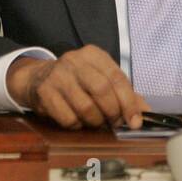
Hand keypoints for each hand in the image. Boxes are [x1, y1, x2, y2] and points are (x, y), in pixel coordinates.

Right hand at [7, 46, 148, 129]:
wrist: (37, 78)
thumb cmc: (77, 80)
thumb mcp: (100, 78)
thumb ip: (124, 94)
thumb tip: (144, 113)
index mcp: (94, 55)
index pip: (118, 78)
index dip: (129, 102)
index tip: (135, 121)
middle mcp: (75, 60)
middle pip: (102, 90)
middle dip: (112, 112)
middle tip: (114, 123)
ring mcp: (58, 75)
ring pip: (86, 107)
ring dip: (95, 121)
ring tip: (96, 122)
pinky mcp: (45, 92)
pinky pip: (68, 118)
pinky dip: (77, 125)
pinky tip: (77, 120)